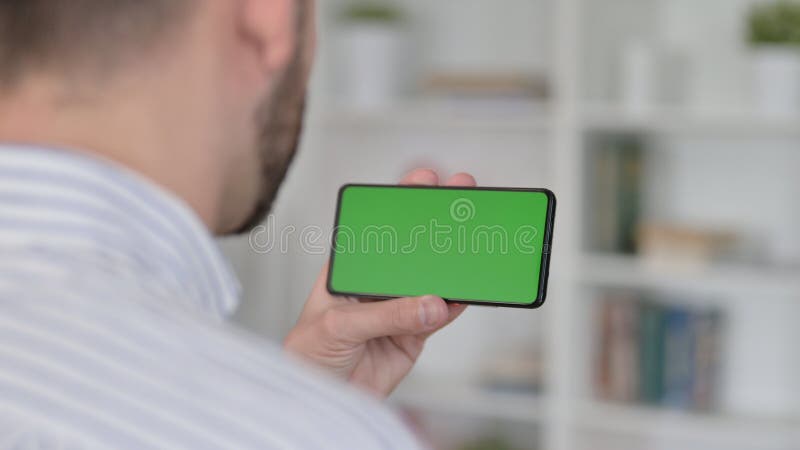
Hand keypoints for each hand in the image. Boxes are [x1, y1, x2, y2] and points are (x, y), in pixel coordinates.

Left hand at [283, 169, 474, 396]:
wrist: (320, 402)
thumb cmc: (309, 355)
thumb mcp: (338, 326)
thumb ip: (384, 315)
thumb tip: (429, 305)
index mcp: (350, 268)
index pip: (378, 230)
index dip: (401, 204)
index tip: (424, 182)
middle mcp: (376, 284)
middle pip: (412, 249)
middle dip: (436, 224)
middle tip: (461, 198)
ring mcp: (396, 308)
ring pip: (430, 281)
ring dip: (453, 262)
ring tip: (473, 241)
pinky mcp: (412, 335)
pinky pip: (439, 316)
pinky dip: (455, 305)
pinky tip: (468, 290)